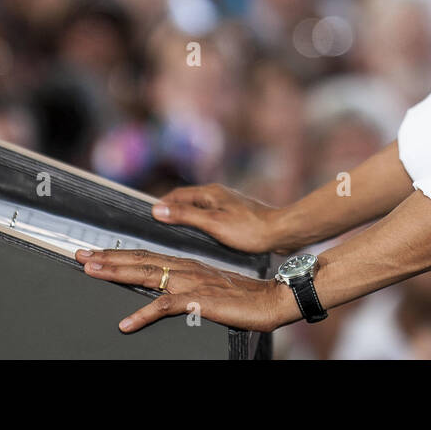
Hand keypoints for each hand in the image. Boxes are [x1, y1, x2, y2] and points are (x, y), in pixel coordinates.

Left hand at [74, 248, 297, 332]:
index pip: (145, 256)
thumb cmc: (245, 298)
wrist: (273, 300)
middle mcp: (186, 269)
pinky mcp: (200, 300)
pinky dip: (144, 314)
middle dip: (107, 257)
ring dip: (117, 273)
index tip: (94, 253)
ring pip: (147, 275)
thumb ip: (186, 288)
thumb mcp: (209, 289)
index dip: (118, 255)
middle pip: (139, 260)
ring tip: (92, 272)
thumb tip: (164, 293)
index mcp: (187, 265)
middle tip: (80, 255)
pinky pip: (166, 307)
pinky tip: (126, 323)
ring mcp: (192, 283)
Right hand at [150, 184, 289, 253]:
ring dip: (187, 217)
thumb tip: (157, 209)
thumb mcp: (212, 223)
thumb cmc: (249, 229)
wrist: (281, 232)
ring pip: (200, 208)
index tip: (149, 216)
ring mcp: (228, 204)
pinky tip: (201, 236)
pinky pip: (211, 216)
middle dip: (173, 210)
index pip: (177, 194)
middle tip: (158, 225)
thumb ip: (184, 215)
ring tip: (175, 232)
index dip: (162, 204)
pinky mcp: (236, 215)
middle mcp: (218, 195)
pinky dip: (200, 223)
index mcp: (211, 193)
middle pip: (188, 200)